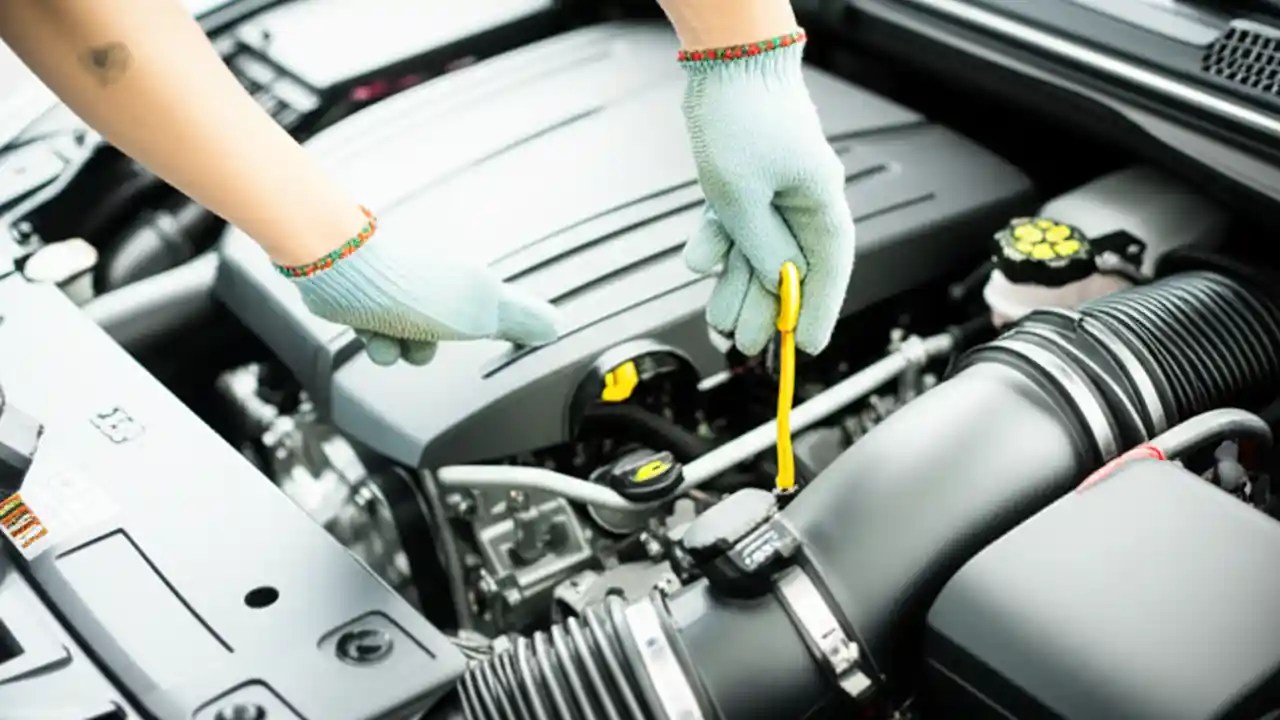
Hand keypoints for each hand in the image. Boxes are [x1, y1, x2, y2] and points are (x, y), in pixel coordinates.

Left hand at [285, 212, 560, 365]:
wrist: (343, 274)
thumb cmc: (414, 290)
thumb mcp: (484, 308)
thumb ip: (522, 318)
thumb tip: (557, 324)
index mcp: (468, 279)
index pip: (493, 309)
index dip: (489, 327)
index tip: (488, 337)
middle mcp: (436, 279)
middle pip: (451, 331)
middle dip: (438, 346)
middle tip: (431, 340)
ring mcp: (400, 288)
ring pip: (412, 339)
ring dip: (404, 349)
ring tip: (394, 338)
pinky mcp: (368, 299)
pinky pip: (380, 334)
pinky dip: (376, 342)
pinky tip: (371, 334)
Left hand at [678, 32, 855, 355]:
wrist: (725, 58)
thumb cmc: (742, 117)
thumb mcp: (742, 198)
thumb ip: (758, 247)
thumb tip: (773, 281)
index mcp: (821, 203)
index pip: (829, 271)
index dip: (819, 311)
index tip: (806, 345)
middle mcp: (803, 198)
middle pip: (787, 266)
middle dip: (763, 307)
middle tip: (745, 344)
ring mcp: (773, 187)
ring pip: (756, 248)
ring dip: (734, 283)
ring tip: (716, 319)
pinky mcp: (745, 176)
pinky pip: (734, 222)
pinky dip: (715, 241)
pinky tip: (698, 261)